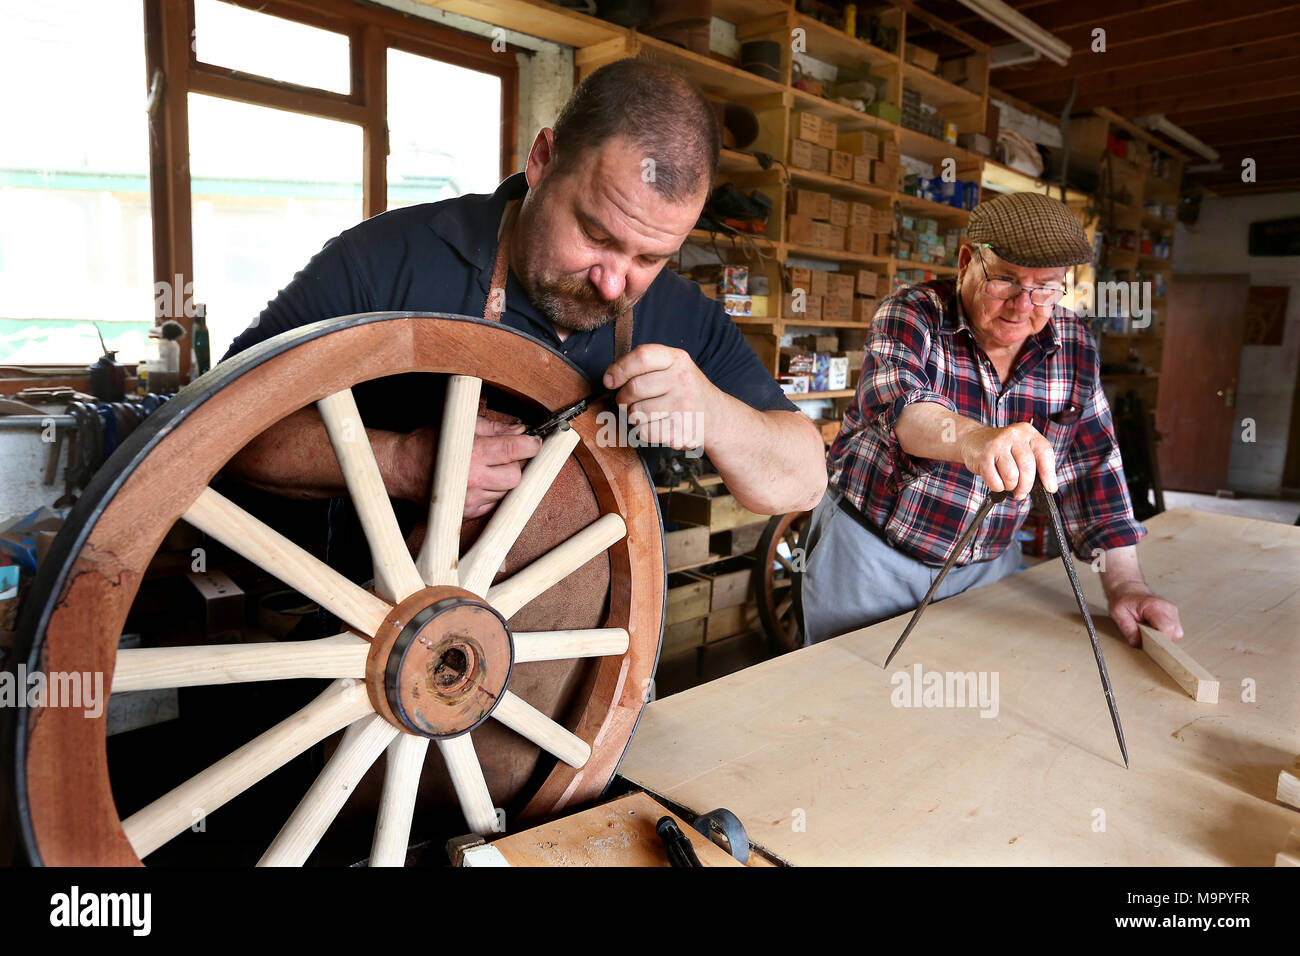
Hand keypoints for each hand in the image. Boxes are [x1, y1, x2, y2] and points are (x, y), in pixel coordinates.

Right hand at [391, 415, 540, 518]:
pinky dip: (492, 492)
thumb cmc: (427, 444)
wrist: (402, 469)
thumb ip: (494, 428)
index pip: (516, 450)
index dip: (531, 445)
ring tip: (488, 467)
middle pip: (516, 476)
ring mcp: (471, 500)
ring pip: (506, 492)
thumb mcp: (461, 425)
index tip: (534, 441)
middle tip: (507, 455)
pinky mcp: (467, 513)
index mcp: (474, 454)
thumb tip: (519, 430)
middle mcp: (474, 479)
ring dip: (503, 479)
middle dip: (516, 464)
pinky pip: (493, 504)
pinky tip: (479, 481)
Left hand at [603, 344, 712, 449]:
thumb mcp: (673, 367)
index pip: (642, 357)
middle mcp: (682, 380)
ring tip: (650, 414)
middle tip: (630, 402)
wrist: (716, 417)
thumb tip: (609, 379)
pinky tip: (658, 425)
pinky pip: (644, 432)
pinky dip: (644, 431)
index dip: (619, 369)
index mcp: (677, 359)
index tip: (610, 380)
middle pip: (633, 388)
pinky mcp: (680, 430)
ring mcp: (683, 406)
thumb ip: (644, 366)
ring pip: (636, 413)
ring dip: (635, 416)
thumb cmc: (685, 391)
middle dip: (623, 398)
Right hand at [957, 422, 1057, 498]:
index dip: (1049, 473)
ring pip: (1012, 476)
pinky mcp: (983, 457)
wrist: (972, 440)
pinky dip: (997, 487)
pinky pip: (995, 481)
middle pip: (1027, 467)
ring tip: (1006, 483)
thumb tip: (1049, 485)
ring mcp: (997, 445)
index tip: (1050, 487)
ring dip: (1010, 486)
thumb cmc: (1001, 448)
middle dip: (1026, 485)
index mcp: (1027, 432)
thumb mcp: (1021, 447)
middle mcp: (1013, 436)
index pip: (1044, 453)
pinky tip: (996, 481)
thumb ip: (1035, 462)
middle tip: (1021, 492)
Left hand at [1108, 585, 1182, 646]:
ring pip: (1176, 633)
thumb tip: (1137, 643)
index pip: (1167, 628)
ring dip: (1162, 636)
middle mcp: (1168, 608)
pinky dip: (1163, 633)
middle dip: (1160, 640)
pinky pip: (1174, 631)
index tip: (1148, 643)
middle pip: (1174, 633)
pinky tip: (1152, 628)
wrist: (1128, 589)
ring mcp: (1173, 611)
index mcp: (1155, 606)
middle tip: (1145, 635)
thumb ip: (1127, 628)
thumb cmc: (1123, 599)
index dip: (1160, 639)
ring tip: (1147, 630)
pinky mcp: (1173, 615)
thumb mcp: (1118, 613)